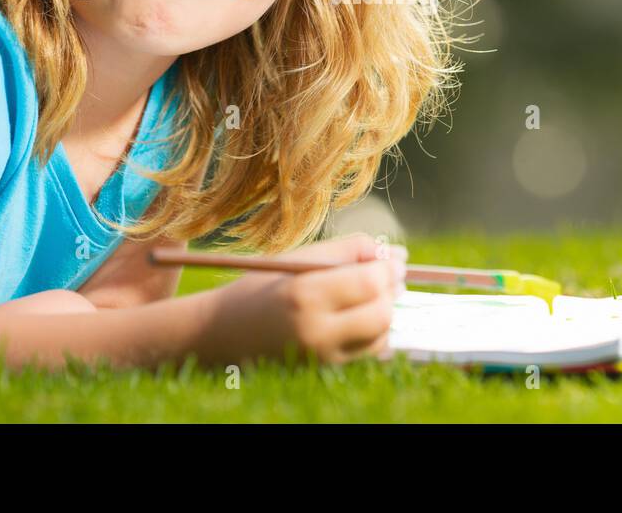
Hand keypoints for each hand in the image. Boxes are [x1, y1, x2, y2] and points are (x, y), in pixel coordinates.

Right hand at [203, 233, 406, 366]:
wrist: (223, 333)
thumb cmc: (262, 286)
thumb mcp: (301, 258)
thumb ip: (350, 250)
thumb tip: (399, 255)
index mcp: (304, 294)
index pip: (369, 283)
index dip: (388, 269)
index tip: (393, 259)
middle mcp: (314, 331)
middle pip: (381, 314)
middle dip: (390, 292)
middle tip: (390, 275)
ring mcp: (320, 357)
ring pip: (380, 335)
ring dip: (385, 311)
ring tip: (374, 293)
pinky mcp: (325, 370)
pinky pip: (368, 352)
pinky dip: (374, 331)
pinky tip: (362, 314)